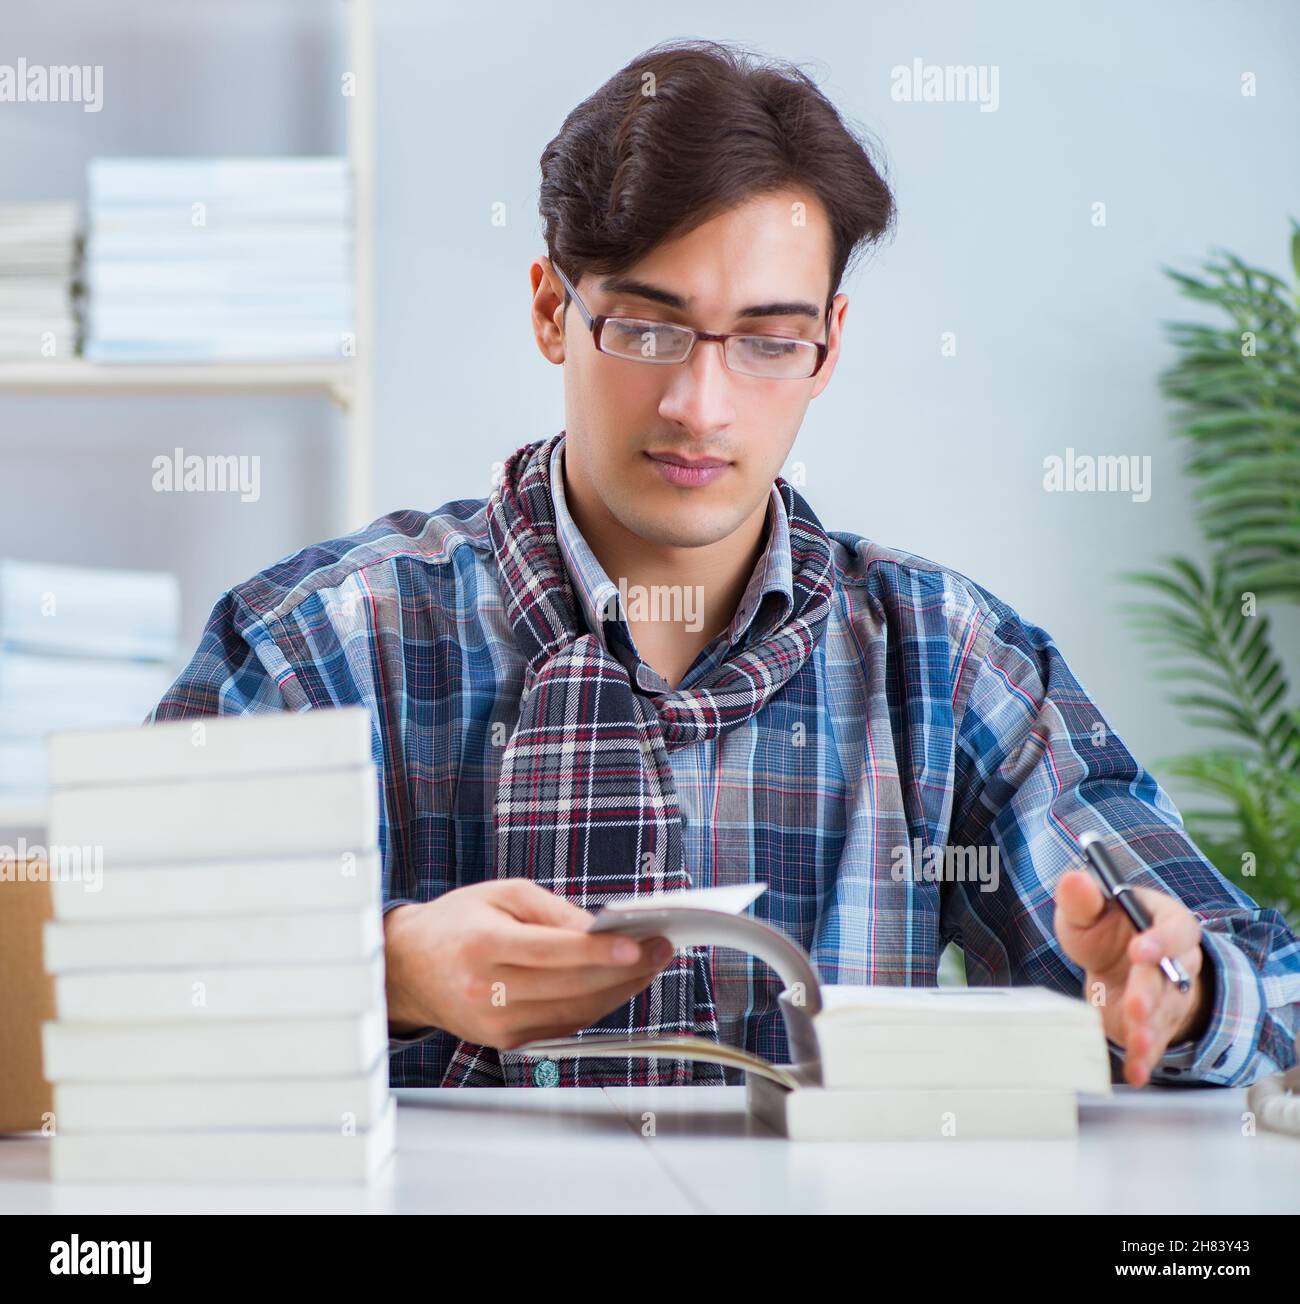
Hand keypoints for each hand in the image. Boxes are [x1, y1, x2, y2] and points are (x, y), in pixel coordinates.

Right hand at [383, 880, 675, 1049]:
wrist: (410, 968)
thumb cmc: (459, 922)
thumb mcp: (503, 894)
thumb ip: (554, 912)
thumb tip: (601, 931)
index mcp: (483, 945)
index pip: (552, 953)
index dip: (599, 952)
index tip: (638, 945)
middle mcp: (487, 990)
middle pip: (572, 987)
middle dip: (625, 970)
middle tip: (660, 949)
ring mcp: (497, 1023)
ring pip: (576, 1012)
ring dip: (620, 991)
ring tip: (649, 965)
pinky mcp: (507, 1042)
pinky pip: (564, 1025)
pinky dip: (597, 1005)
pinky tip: (617, 984)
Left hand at [1053, 870, 1211, 1086]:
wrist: (1115, 961)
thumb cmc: (1105, 928)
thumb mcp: (1088, 909)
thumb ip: (1081, 897)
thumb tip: (1074, 879)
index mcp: (1165, 922)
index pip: (1175, 930)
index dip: (1161, 941)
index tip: (1140, 950)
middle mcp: (1177, 962)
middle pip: (1170, 978)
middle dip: (1151, 993)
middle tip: (1136, 1005)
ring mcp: (1169, 997)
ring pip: (1165, 1014)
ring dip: (1150, 1029)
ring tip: (1137, 1043)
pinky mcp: (1154, 1025)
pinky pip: (1153, 1042)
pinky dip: (1144, 1058)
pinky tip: (1136, 1072)